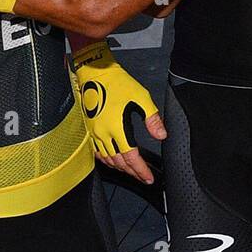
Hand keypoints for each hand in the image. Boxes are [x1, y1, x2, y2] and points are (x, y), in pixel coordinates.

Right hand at [72, 41, 164, 183]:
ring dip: (120, 168)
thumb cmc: (119, 83)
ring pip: (107, 159)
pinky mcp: (90, 129)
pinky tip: (113, 161)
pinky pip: (97, 152)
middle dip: (132, 172)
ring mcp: (95, 133)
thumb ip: (152, 118)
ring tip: (131, 171)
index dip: (140, 170)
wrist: (95, 73)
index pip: (130, 157)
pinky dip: (107, 160)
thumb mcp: (141, 97)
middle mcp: (104, 134)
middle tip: (143, 177)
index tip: (148, 178)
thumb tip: (161, 136)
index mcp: (118, 127)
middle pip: (119, 162)